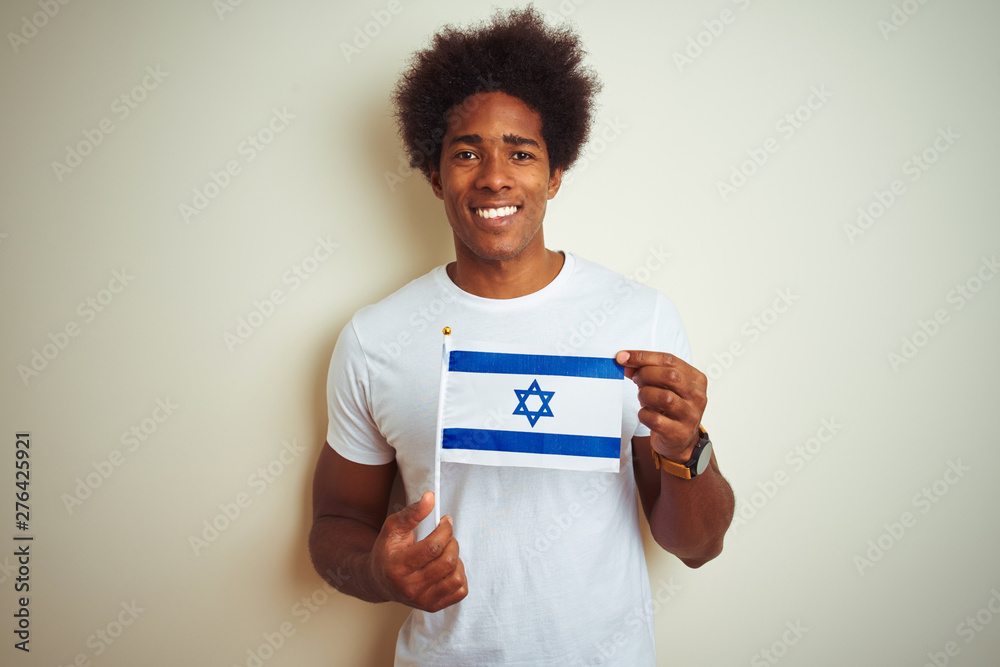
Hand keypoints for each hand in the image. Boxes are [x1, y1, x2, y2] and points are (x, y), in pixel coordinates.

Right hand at [369, 491, 467, 612]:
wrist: (379, 581)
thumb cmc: (387, 551)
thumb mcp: (393, 527)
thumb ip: (412, 512)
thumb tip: (431, 497)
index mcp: (397, 567)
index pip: (433, 547)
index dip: (445, 530)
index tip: (445, 522)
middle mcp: (409, 588)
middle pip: (447, 562)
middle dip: (452, 542)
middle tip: (446, 536)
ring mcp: (422, 601)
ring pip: (456, 577)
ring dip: (457, 559)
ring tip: (446, 552)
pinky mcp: (433, 607)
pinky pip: (460, 591)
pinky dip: (459, 576)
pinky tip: (447, 568)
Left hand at [616, 350, 707, 463]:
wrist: (680, 440)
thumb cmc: (670, 408)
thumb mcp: (663, 386)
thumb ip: (647, 371)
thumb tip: (625, 361)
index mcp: (696, 379)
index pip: (669, 360)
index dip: (643, 356)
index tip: (622, 356)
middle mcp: (697, 396)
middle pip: (670, 376)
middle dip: (645, 374)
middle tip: (635, 379)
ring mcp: (690, 416)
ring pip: (665, 398)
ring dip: (645, 394)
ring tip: (642, 397)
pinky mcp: (679, 433)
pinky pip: (656, 419)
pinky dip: (644, 414)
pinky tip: (645, 413)